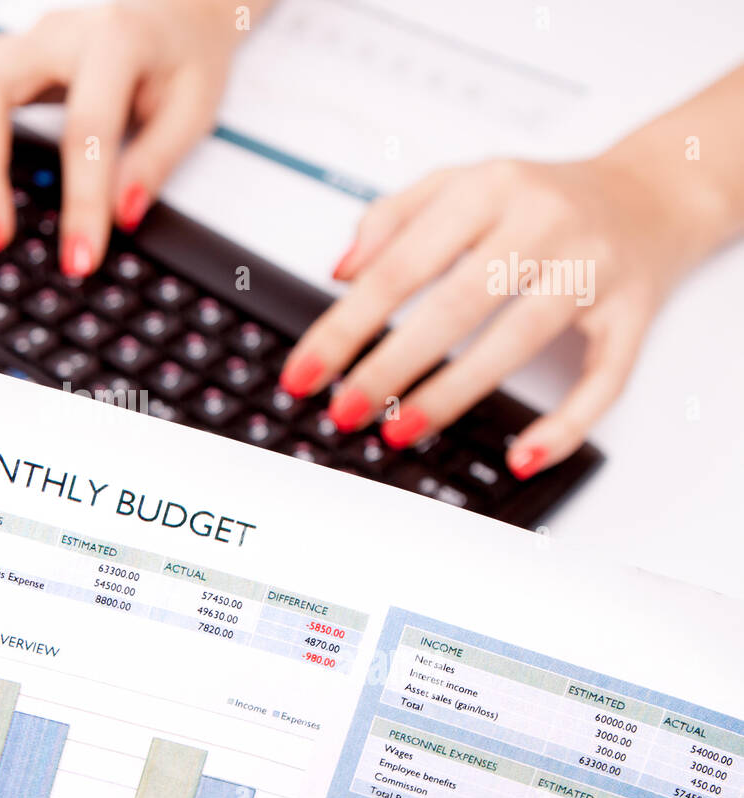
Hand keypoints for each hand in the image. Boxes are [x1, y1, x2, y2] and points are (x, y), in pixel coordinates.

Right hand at [0, 0, 251, 275]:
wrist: (174, 10)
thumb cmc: (183, 57)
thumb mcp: (194, 108)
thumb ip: (156, 160)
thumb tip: (121, 214)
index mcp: (113, 42)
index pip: (86, 127)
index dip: (81, 201)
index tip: (77, 258)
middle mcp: (54, 34)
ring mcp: (18, 41)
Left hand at [279, 155, 718, 479]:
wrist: (651, 192)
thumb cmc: (539, 196)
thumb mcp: (459, 182)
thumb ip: (391, 218)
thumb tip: (341, 271)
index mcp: (488, 187)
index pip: (399, 266)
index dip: (345, 326)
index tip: (308, 372)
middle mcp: (543, 223)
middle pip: (454, 306)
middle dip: (390, 366)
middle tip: (346, 409)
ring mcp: (592, 268)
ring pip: (517, 341)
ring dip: (453, 394)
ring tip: (399, 429)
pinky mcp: (633, 312)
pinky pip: (606, 378)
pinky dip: (567, 423)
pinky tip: (524, 454)